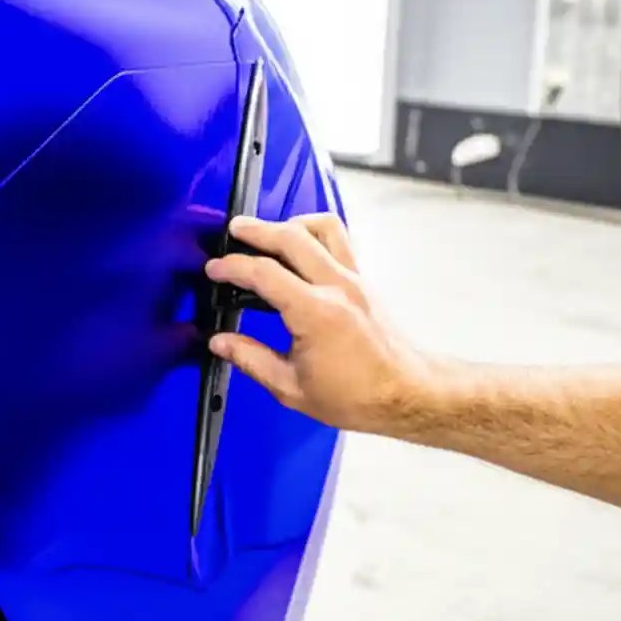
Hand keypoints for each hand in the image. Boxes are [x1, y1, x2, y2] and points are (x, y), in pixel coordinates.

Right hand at [204, 214, 435, 434]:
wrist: (406, 394)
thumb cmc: (355, 397)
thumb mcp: (291, 388)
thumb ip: (251, 359)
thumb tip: (220, 342)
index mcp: (315, 314)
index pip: (265, 274)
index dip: (233, 267)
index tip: (214, 269)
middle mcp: (337, 287)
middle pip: (292, 237)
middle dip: (256, 229)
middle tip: (233, 231)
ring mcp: (354, 279)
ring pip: (322, 227)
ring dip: (291, 224)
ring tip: (269, 232)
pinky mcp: (363, 280)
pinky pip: (339, 240)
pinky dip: (315, 233)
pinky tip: (300, 247)